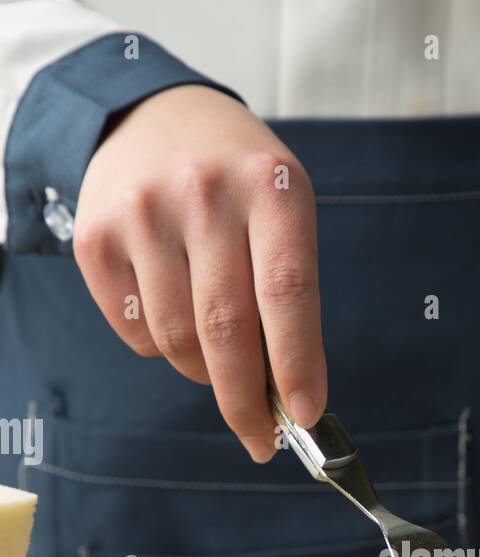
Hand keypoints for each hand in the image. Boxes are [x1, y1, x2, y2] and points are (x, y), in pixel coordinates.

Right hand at [74, 85, 325, 461]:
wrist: (150, 116)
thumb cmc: (236, 182)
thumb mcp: (281, 208)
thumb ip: (288, 292)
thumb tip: (288, 397)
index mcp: (269, 186)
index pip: (286, 292)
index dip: (297, 363)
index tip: (307, 415)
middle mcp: (204, 194)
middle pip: (226, 330)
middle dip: (246, 402)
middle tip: (261, 439)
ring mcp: (142, 213)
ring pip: (177, 341)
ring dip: (203, 373)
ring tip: (218, 360)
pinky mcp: (96, 238)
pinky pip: (136, 332)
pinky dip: (161, 348)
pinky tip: (173, 314)